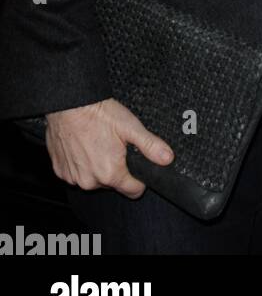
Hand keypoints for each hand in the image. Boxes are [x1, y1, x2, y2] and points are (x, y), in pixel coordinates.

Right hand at [46, 98, 174, 198]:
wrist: (68, 104)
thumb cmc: (98, 114)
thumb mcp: (131, 127)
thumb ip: (151, 146)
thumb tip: (167, 158)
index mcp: (111, 173)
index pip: (133, 191)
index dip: (140, 180)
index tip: (137, 166)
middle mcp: (90, 181)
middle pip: (113, 183)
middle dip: (117, 169)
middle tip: (115, 146)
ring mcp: (73, 178)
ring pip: (94, 179)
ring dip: (98, 167)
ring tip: (98, 143)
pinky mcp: (60, 171)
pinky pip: (77, 174)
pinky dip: (82, 164)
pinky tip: (83, 146)